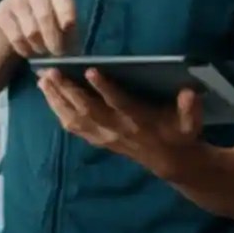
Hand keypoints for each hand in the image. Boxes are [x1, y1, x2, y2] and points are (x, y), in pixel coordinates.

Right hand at [0, 0, 76, 56]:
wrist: (21, 16)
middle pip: (45, 18)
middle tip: (58, 53)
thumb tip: (73, 52)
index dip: (68, 20)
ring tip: (44, 50)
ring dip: (40, 46)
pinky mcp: (2, 12)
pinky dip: (25, 49)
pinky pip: (16, 37)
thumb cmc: (53, 19)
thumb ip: (71, 31)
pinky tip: (30, 50)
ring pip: (31, 31)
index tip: (68, 34)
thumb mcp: (65, 20)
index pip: (64, 2)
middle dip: (54, 40)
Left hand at [38, 67, 202, 179]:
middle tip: (51, 71)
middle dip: (68, 90)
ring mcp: (105, 136)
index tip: (91, 70)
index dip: (105, 88)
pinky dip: (58, 111)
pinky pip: (73, 127)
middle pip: (88, 109)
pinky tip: (48, 96)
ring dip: (57, 100)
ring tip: (43, 80)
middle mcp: (117, 128)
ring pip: (75, 118)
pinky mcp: (98, 139)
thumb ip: (190, 109)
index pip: (120, 103)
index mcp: (139, 120)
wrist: (171, 162)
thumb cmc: (179, 134)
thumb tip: (190, 94)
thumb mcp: (191, 122)